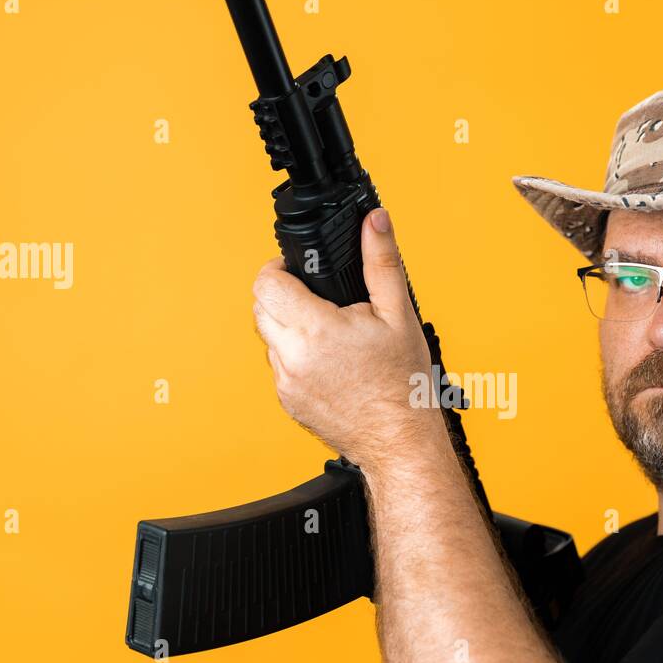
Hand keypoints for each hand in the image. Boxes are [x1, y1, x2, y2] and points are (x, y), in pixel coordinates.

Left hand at [251, 207, 443, 469]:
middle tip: (313, 297)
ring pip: (268, 338)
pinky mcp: (288, 402)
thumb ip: (382, 261)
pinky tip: (328, 361)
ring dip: (287, 327)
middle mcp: (293, 359)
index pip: (267, 283)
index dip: (279, 268)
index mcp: (316, 331)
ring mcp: (287, 384)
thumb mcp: (399, 314)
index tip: (296, 269)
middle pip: (260, 308)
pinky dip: (295, 356)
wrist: (400, 440)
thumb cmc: (403, 385)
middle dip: (280, 294)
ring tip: (326, 332)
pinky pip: (279, 367)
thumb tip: (375, 222)